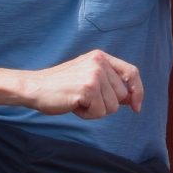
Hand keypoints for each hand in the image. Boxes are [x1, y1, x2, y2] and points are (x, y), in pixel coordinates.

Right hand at [20, 49, 143, 119]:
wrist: (34, 88)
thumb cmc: (61, 86)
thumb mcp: (88, 78)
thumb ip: (110, 85)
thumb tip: (134, 99)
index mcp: (101, 57)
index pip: (131, 72)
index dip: (137, 91)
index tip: (137, 107)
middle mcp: (100, 63)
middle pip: (122, 95)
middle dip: (106, 104)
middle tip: (84, 98)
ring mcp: (94, 75)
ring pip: (112, 107)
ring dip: (95, 110)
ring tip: (78, 100)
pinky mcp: (88, 89)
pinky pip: (99, 113)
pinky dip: (87, 115)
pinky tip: (73, 105)